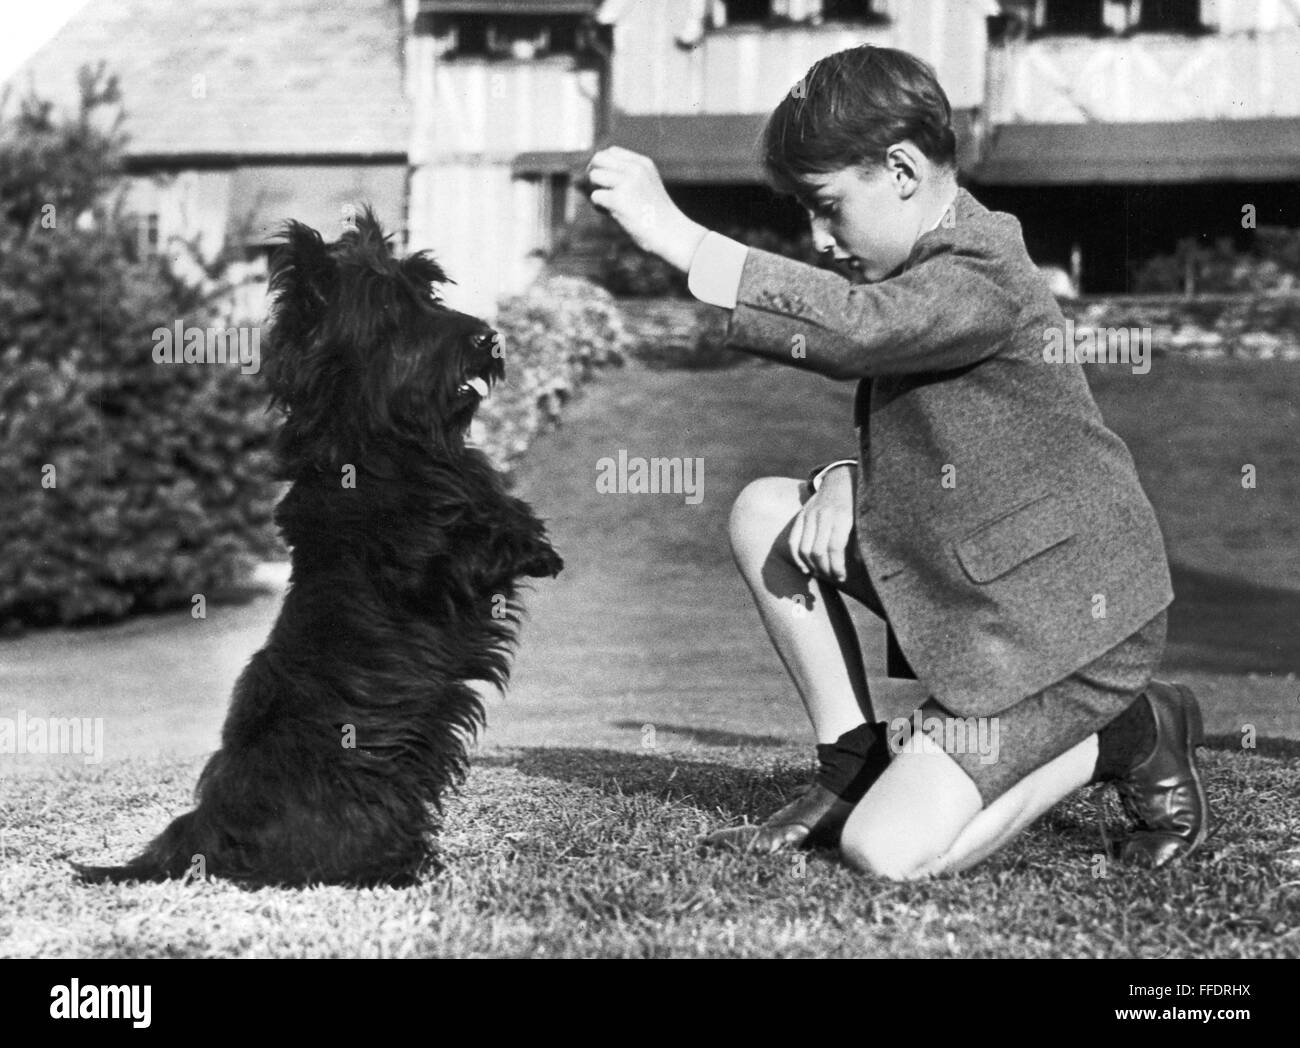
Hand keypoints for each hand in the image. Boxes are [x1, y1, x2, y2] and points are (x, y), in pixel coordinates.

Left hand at [583, 147, 707, 271]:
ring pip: (594, 176)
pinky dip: (599, 207)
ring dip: (595, 191)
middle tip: (598, 190)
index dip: (602, 165)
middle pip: (599, 158)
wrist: (671, 234)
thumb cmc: (656, 216)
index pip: (611, 152)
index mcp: (643, 163)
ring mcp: (627, 183)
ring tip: (608, 205)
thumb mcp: (645, 187)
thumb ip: (625, 177)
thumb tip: (589, 175)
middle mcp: (635, 169)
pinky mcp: (619, 200)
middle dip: (592, 173)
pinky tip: (611, 215)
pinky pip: (595, 197)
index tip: (604, 181)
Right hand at [789, 465, 855, 581]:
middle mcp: (823, 515)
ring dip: (812, 566)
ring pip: (804, 548)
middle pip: (817, 551)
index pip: (835, 547)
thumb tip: (857, 563)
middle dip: (825, 569)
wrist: (842, 478)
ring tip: (822, 574)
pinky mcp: (801, 516)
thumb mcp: (864, 519)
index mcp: (842, 515)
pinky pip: (793, 540)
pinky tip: (805, 569)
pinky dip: (797, 557)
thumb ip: (861, 540)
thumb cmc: (858, 503)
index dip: (837, 566)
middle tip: (833, 578)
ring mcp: (809, 515)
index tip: (841, 576)